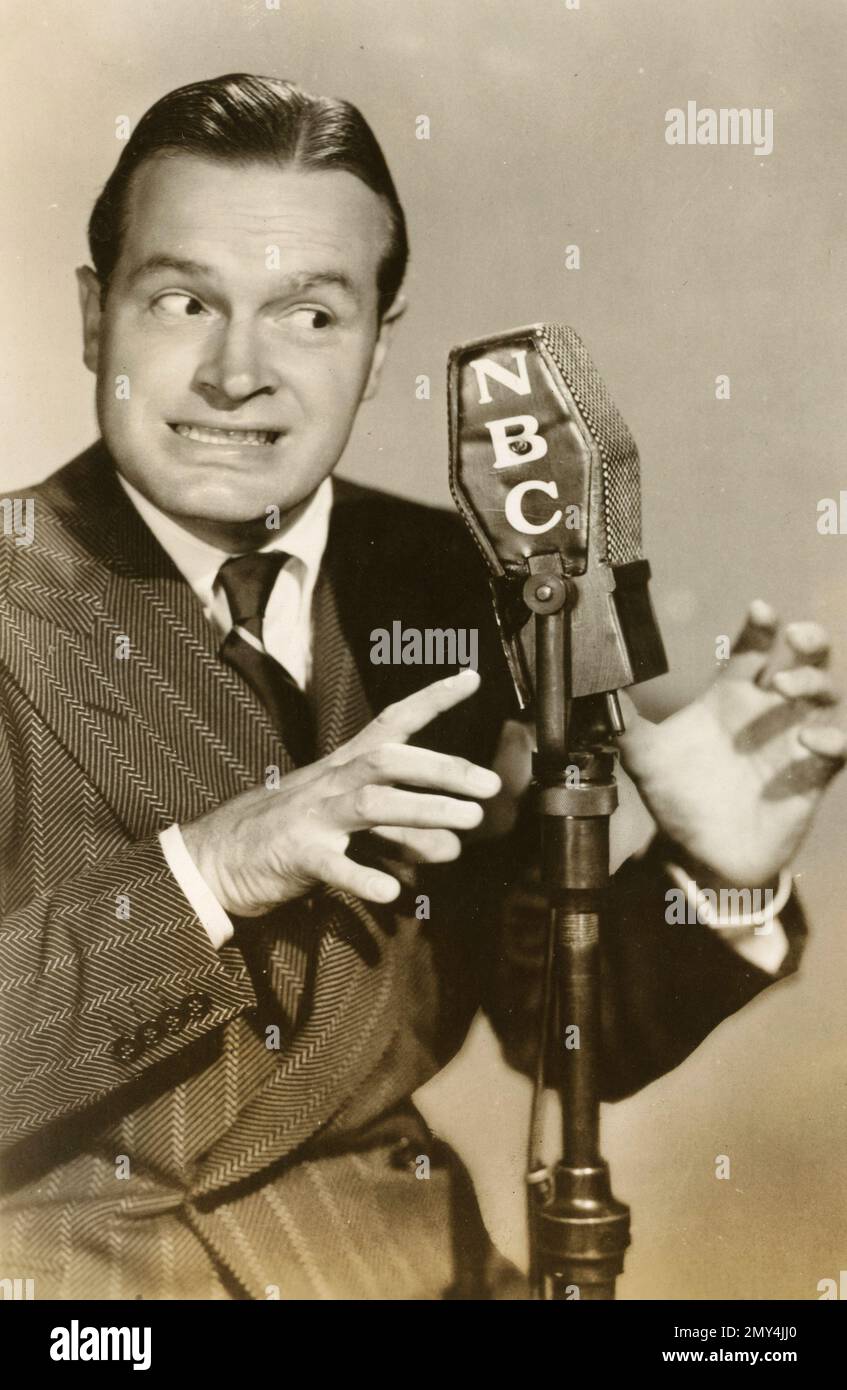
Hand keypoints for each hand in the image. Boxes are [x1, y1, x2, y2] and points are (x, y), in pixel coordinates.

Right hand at [181, 669, 500, 916]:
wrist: (217, 857)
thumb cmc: (295, 834)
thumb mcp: (354, 830)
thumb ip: (404, 833)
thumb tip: (455, 845)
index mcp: (345, 765)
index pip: (394, 721)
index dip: (432, 697)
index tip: (472, 677)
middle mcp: (331, 781)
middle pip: (390, 760)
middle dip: (443, 767)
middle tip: (490, 786)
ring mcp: (312, 816)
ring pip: (371, 803)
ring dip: (423, 810)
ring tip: (465, 824)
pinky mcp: (295, 855)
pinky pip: (333, 865)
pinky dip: (363, 876)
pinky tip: (392, 893)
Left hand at [617, 601, 844, 887]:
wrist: (695, 852)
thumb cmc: (676, 796)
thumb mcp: (643, 754)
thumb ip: (625, 719)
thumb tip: (596, 688)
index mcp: (731, 696)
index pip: (754, 648)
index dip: (761, 626)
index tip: (760, 610)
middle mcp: (767, 712)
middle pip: (805, 659)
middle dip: (807, 640)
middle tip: (793, 636)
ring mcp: (791, 742)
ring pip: (824, 696)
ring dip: (812, 682)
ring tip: (784, 685)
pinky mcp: (809, 776)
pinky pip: (835, 748)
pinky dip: (829, 739)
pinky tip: (808, 739)